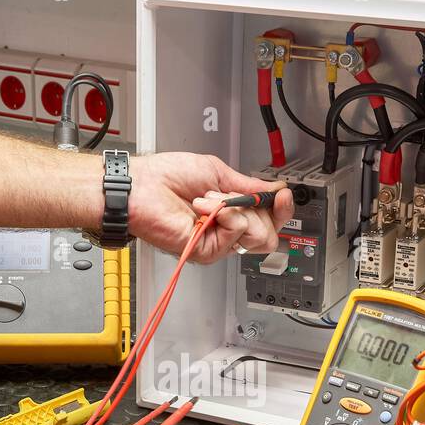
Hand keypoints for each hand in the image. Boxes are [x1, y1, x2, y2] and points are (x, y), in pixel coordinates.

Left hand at [129, 153, 293, 262]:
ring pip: (257, 236)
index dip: (281, 208)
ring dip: (236, 209)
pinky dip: (223, 214)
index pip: (269, 219)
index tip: (281, 194)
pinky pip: (235, 234)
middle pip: (268, 234)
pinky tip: (203, 208)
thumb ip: (248, 186)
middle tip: (234, 196)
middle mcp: (226, 230)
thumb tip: (273, 189)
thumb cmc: (167, 177)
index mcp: (231, 212)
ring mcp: (217, 243)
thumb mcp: (217, 173)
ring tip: (209, 200)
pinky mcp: (207, 251)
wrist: (142, 187)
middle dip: (258, 209)